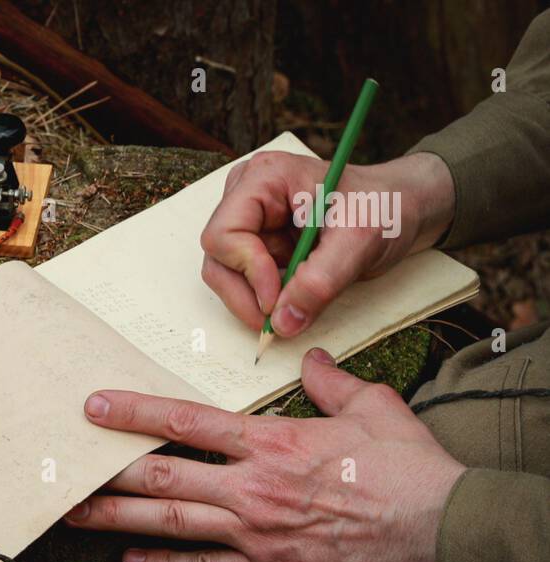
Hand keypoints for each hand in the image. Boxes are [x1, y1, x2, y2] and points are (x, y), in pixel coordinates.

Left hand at [66, 348, 465, 561]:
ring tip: (77, 515)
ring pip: (171, 525)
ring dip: (117, 520)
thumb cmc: (411, 470)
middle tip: (67, 469)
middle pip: (162, 477)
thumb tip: (310, 359)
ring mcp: (257, 533)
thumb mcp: (374, 408)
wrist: (444, 534)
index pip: (186, 421)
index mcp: (272, 442)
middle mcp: (253, 486)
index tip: (96, 406)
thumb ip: (331, 382)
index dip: (134, 412)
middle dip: (108, 472)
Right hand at [200, 151, 453, 335]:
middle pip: (218, 257)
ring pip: (225, 273)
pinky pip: (244, 281)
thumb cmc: (383, 208)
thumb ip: (319, 283)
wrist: (402, 208)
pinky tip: (294, 298)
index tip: (276, 300)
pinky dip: (264, 299)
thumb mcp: (359, 242)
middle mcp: (246, 195)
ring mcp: (250, 221)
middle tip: (277, 322)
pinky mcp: (258, 243)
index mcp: (264, 178)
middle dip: (245, 294)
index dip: (247, 271)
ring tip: (292, 308)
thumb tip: (283, 323)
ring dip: (254, 300)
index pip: (224, 233)